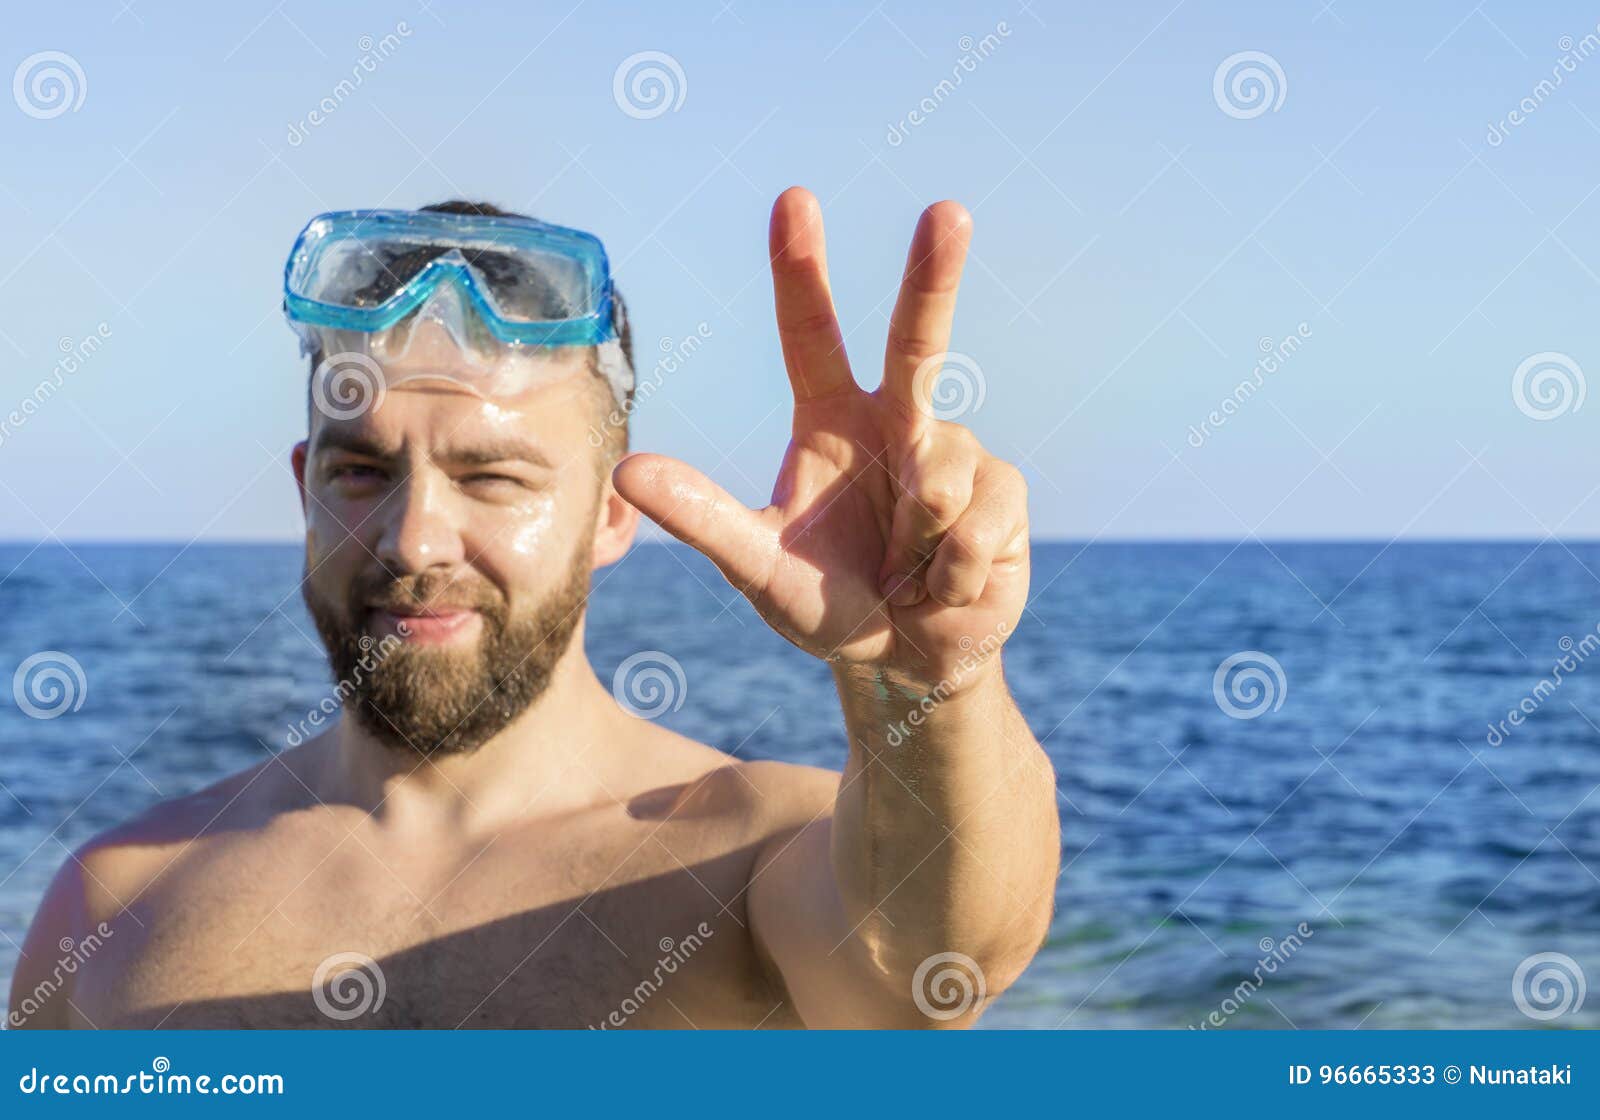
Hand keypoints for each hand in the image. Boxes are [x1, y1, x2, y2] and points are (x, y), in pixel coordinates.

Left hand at [612, 187, 1027, 692]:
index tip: (793, 200)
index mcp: (830, 420)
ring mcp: (956, 451)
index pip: (812, 332)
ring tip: (903, 575)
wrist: (908, 660)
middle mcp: (896, 420)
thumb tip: (627, 469)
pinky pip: (977, 521)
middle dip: (934, 276)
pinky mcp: (1005, 491)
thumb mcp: (758, 568)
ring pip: (939, 474)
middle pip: (917, 338)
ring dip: (915, 545)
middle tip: (947, 211)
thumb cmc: (826, 604)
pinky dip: (951, 572)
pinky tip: (944, 585)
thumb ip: (703, 518)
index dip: (801, 269)